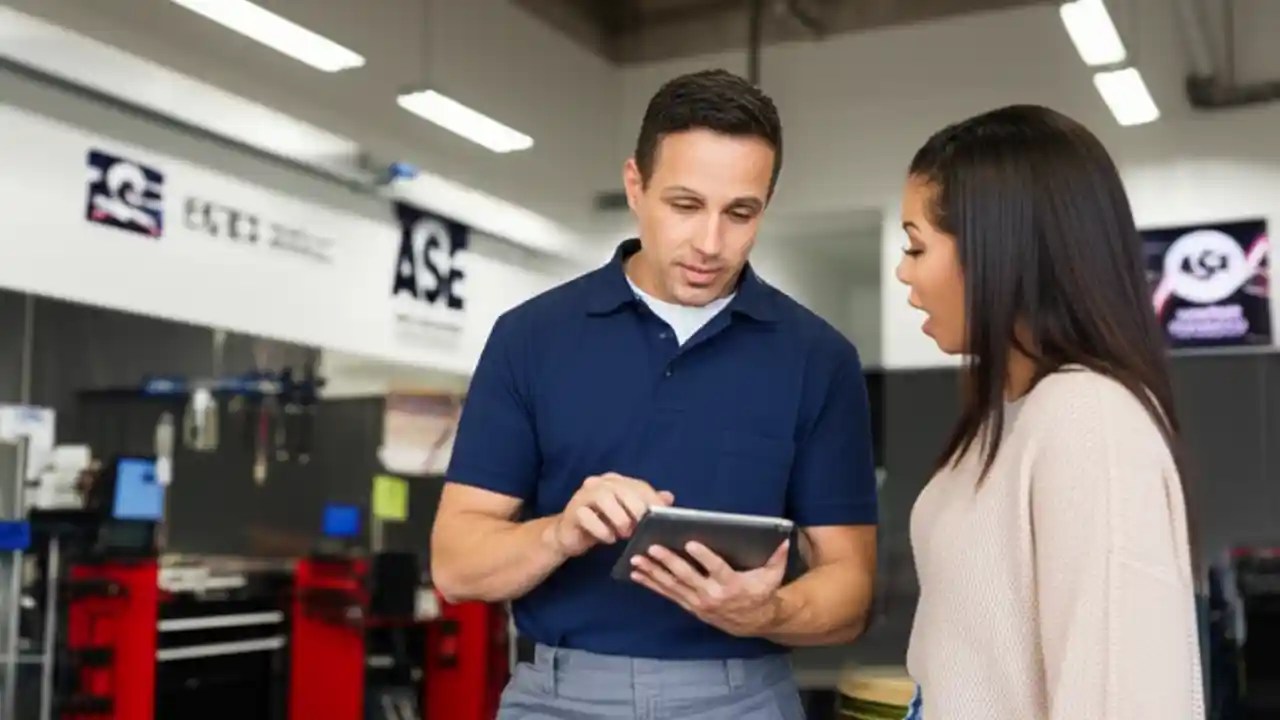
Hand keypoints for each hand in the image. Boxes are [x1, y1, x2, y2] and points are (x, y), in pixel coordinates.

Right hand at [546, 473, 673, 557]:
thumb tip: (669, 497)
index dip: (653, 500)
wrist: (570, 535)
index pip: (639, 486)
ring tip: (625, 534)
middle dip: (636, 509)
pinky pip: (588, 517)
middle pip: (622, 490)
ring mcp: (583, 495)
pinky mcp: (572, 512)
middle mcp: (599, 483)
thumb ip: (646, 506)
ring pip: (604, 498)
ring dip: (619, 518)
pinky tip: (609, 540)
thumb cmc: (602, 524)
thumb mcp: (626, 516)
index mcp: (616, 481)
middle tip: (642, 528)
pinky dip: (602, 530)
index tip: (663, 517)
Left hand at [631, 539, 788, 636]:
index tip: (690, 543)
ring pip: (672, 585)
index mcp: (731, 584)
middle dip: (668, 561)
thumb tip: (785, 538)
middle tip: (653, 548)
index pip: (716, 568)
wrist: (753, 623)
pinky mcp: (689, 605)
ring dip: (653, 572)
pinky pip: (668, 594)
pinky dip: (652, 584)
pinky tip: (637, 575)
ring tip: (637, 560)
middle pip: (687, 576)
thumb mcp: (772, 577)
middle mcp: (712, 594)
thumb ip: (777, 558)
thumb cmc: (761, 593)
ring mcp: (698, 602)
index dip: (704, 556)